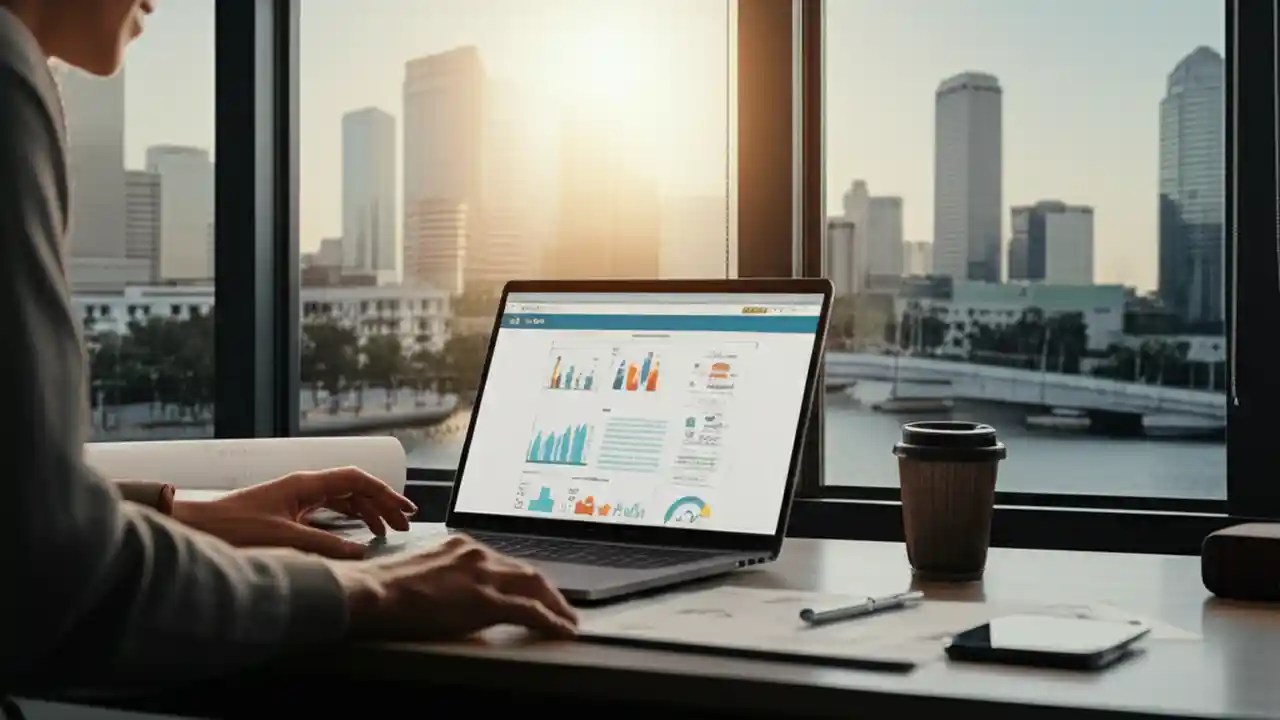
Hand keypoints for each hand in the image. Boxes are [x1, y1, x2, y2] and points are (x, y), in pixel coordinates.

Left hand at [174, 467, 416, 558]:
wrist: (196, 526)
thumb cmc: (233, 527)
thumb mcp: (284, 538)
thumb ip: (325, 545)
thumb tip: (361, 551)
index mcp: (306, 484)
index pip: (357, 480)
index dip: (385, 493)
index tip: (405, 510)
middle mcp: (304, 486)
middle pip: (354, 489)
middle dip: (381, 504)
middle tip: (403, 524)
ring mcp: (296, 497)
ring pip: (343, 499)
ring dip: (367, 512)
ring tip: (385, 530)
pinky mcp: (288, 511)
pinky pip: (329, 510)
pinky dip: (348, 519)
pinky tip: (356, 531)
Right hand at [331, 534, 578, 639]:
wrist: (375, 590)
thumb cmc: (386, 587)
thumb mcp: (423, 569)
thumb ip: (446, 575)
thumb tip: (454, 593)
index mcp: (462, 546)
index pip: (504, 563)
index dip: (524, 580)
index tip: (535, 591)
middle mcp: (478, 554)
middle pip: (526, 572)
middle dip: (549, 591)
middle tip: (564, 608)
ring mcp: (483, 575)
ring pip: (534, 587)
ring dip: (556, 605)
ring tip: (568, 621)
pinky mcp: (485, 600)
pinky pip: (529, 610)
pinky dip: (551, 620)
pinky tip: (562, 630)